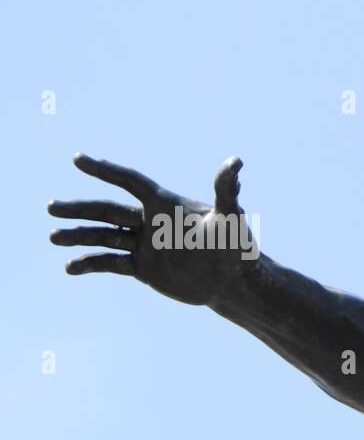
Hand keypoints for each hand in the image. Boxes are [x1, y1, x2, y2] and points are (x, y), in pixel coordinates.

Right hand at [49, 154, 257, 305]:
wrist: (233, 281)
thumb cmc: (236, 245)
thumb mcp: (230, 217)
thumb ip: (226, 190)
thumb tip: (236, 161)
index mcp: (165, 205)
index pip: (130, 182)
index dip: (105, 171)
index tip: (77, 159)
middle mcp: (150, 222)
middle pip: (108, 210)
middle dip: (79, 209)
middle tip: (51, 208)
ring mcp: (145, 245)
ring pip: (104, 237)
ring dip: (78, 236)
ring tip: (52, 236)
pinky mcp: (144, 268)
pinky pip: (111, 263)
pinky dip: (90, 264)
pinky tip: (70, 268)